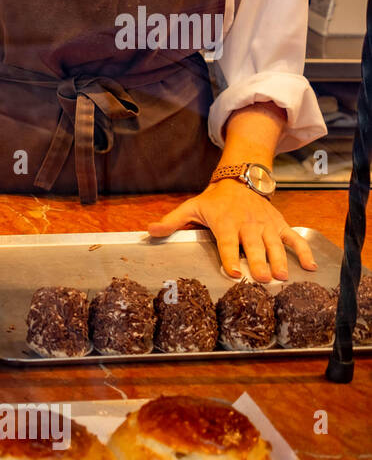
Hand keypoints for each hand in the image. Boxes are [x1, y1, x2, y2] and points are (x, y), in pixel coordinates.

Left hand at [147, 180, 316, 281]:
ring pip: (274, 244)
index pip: (227, 243)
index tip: (235, 273)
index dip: (230, 258)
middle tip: (264, 280)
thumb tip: (150, 231)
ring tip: (283, 277)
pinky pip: (293, 238)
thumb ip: (172, 221)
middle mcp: (248, 224)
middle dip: (259, 263)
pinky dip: (303, 251)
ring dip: (280, 260)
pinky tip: (310, 266)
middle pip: (254, 246)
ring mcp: (266, 224)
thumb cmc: (214, 200)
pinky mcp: (279, 223)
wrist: (240, 179)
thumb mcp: (191, 207)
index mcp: (226, 223)